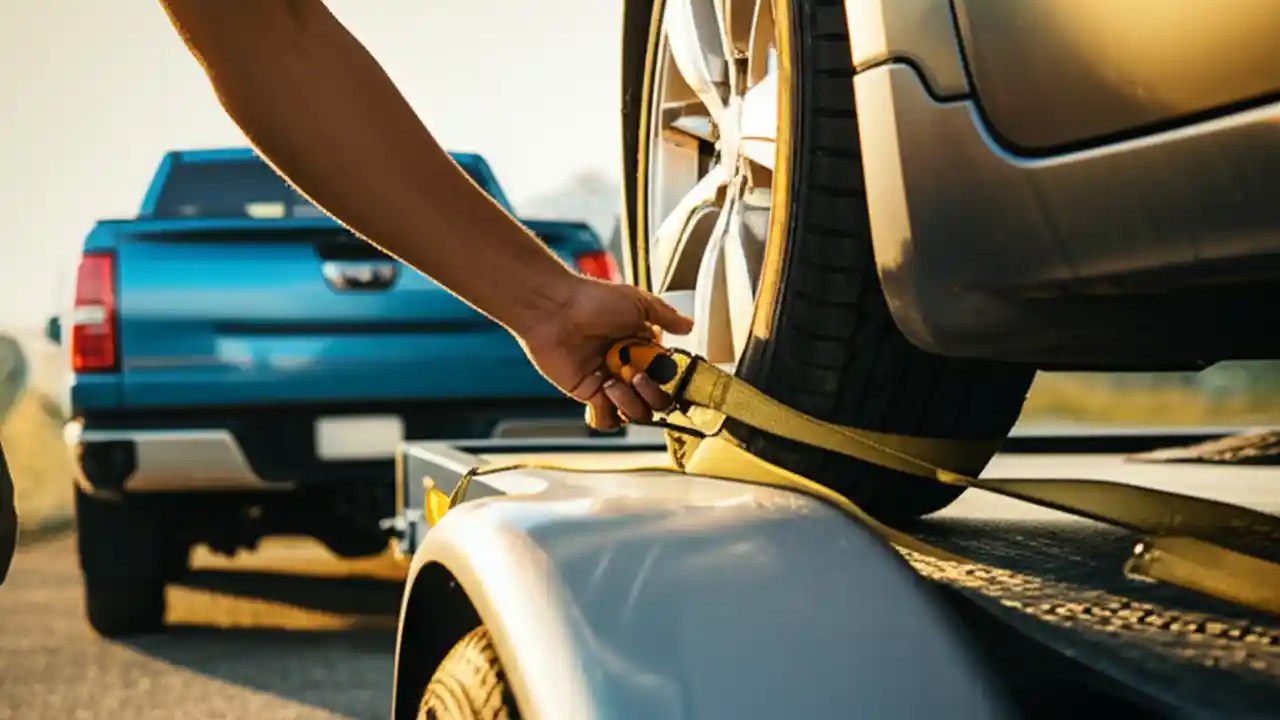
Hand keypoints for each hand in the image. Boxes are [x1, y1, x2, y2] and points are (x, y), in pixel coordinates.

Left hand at [516, 277, 693, 429]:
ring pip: (633, 414)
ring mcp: (608, 382)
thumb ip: (665, 316)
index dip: (667, 379)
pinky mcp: (586, 392)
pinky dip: (607, 415)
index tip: (661, 370)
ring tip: (612, 383)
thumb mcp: (637, 301)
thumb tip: (689, 326)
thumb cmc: (592, 299)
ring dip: (629, 404)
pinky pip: (605, 419)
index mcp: (642, 347)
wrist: (555, 308)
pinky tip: (603, 395)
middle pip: (654, 400)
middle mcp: (627, 367)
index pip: (666, 376)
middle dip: (650, 393)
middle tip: (634, 374)